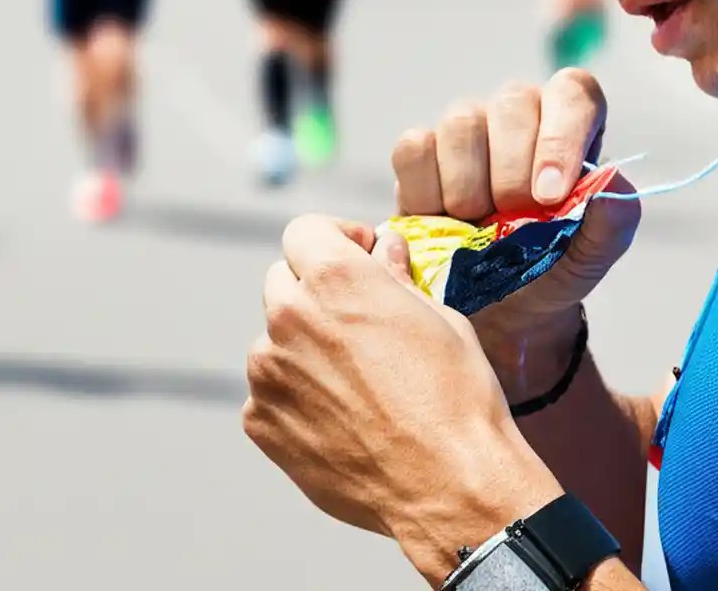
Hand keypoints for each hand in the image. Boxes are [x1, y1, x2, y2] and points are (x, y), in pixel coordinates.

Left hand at [244, 215, 562, 584]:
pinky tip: (343, 420)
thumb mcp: (440, 319)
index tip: (357, 255)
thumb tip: (383, 250)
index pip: (304, 231)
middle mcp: (289, 317)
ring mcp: (268, 372)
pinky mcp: (261, 421)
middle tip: (358, 322)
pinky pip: (271, 393)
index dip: (334, 238)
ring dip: (304, 348)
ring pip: (275, 342)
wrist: (449, 486)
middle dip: (315, 291)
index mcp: (335, 278)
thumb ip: (396, 278)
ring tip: (357, 384)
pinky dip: (297, 398)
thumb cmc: (457, 399)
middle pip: (283, 282)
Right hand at [391, 69, 640, 388]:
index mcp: (571, 124)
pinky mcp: (420, 152)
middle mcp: (519, 115)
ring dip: (468, 186)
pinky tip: (440, 220)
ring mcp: (467, 129)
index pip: (572, 93)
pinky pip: (415, 148)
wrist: (497, 307)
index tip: (549, 196)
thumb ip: (613, 222)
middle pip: (513, 103)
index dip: (560, 138)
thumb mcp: (592, 256)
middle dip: (512, 172)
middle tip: (511, 220)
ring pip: (462, 123)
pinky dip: (425, 191)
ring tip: (475, 226)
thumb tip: (610, 187)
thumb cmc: (549, 268)